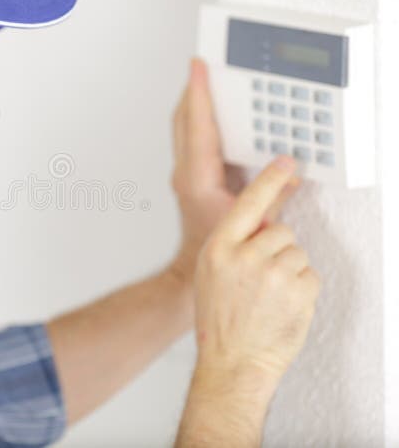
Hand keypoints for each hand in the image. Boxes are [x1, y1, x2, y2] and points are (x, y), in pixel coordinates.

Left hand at [170, 59, 295, 287]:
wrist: (191, 270)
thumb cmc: (218, 249)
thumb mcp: (252, 220)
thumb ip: (273, 195)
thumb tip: (291, 172)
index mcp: (198, 177)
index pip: (198, 126)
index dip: (200, 93)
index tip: (198, 67)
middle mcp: (186, 172)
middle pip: (184, 120)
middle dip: (193, 90)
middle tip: (202, 64)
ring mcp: (184, 174)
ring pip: (184, 127)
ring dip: (194, 103)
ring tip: (206, 80)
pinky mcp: (189, 177)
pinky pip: (190, 138)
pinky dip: (198, 120)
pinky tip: (213, 115)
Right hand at [194, 156, 320, 382]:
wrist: (232, 362)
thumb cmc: (220, 321)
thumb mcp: (212, 273)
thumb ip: (233, 245)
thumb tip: (264, 224)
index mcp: (218, 249)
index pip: (248, 204)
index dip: (269, 180)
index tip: (286, 161)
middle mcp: (243, 257)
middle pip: (280, 231)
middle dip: (278, 249)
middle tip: (262, 279)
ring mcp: (271, 274)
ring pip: (297, 252)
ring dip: (290, 270)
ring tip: (270, 296)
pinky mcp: (296, 291)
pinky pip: (310, 274)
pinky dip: (302, 289)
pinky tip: (283, 306)